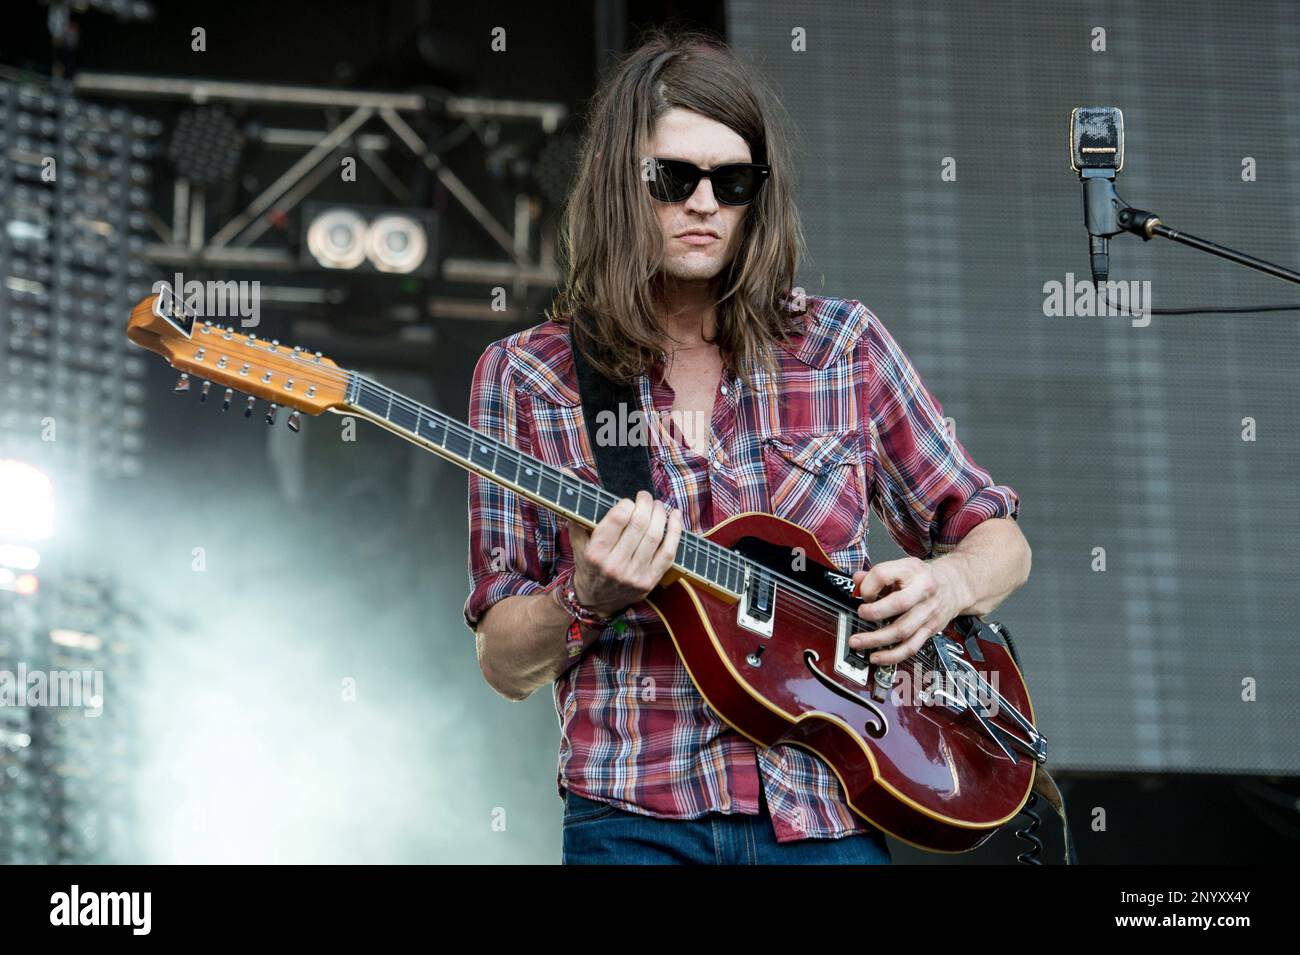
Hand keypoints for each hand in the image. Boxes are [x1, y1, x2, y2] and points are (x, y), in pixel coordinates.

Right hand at [567, 489, 682, 618]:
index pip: (618, 518)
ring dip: (660, 514)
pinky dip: (675, 531)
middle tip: (646, 497)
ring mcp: (634, 574)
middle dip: (646, 504)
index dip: (627, 504)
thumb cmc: (588, 565)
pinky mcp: (650, 581)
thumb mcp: (577, 541)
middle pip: (639, 524)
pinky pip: (669, 552)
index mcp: (595, 553)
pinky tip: (675, 517)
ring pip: (655, 536)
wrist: (596, 601)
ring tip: (658, 505)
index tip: (628, 501)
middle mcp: (615, 565)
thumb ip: (577, 511)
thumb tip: (567, 474)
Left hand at [848, 556, 970, 665]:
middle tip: (860, 615)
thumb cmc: (924, 577)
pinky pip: (910, 647)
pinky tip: (877, 657)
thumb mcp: (902, 567)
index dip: (867, 586)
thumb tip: (857, 581)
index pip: (883, 575)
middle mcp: (922, 591)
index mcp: (912, 570)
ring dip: (876, 639)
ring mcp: (927, 613)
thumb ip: (878, 574)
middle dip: (874, 612)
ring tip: (858, 642)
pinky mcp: (929, 630)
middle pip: (898, 604)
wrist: (954, 586)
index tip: (862, 594)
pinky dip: (892, 655)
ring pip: (902, 630)